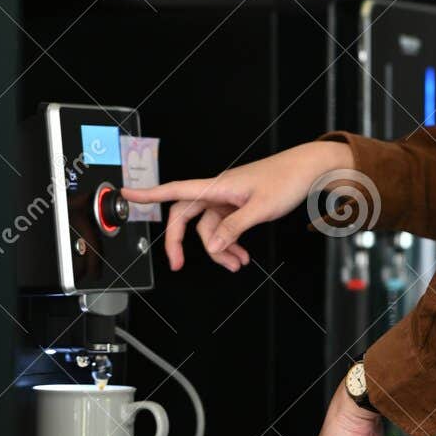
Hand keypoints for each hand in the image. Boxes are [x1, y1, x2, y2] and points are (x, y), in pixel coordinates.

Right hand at [120, 141, 355, 273]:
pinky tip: (241, 257)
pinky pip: (225, 228)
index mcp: (218, 186)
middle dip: (180, 242)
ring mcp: (228, 199)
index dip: (149, 194)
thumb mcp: (261, 208)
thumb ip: (234, 228)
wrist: (309, 170)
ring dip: (218, 249)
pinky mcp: (239, 206)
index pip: (175, 189)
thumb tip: (212, 245)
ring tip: (236, 265)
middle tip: (177, 264)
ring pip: (209, 228)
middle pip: (186, 216)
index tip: (126, 195)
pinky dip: (230, 244)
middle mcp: (218, 191)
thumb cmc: (287, 179)